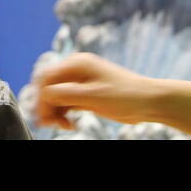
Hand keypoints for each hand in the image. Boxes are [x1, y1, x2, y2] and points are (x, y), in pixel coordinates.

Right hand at [32, 52, 160, 129]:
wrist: (149, 101)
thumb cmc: (125, 95)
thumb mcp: (94, 96)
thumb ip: (68, 94)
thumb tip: (45, 94)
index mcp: (77, 64)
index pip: (48, 77)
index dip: (41, 95)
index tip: (42, 114)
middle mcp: (77, 71)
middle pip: (51, 86)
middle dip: (47, 105)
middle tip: (48, 124)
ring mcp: (82, 82)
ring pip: (58, 96)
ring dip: (55, 111)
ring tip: (61, 126)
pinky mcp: (86, 94)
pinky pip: (67, 102)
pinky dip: (64, 113)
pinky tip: (69, 124)